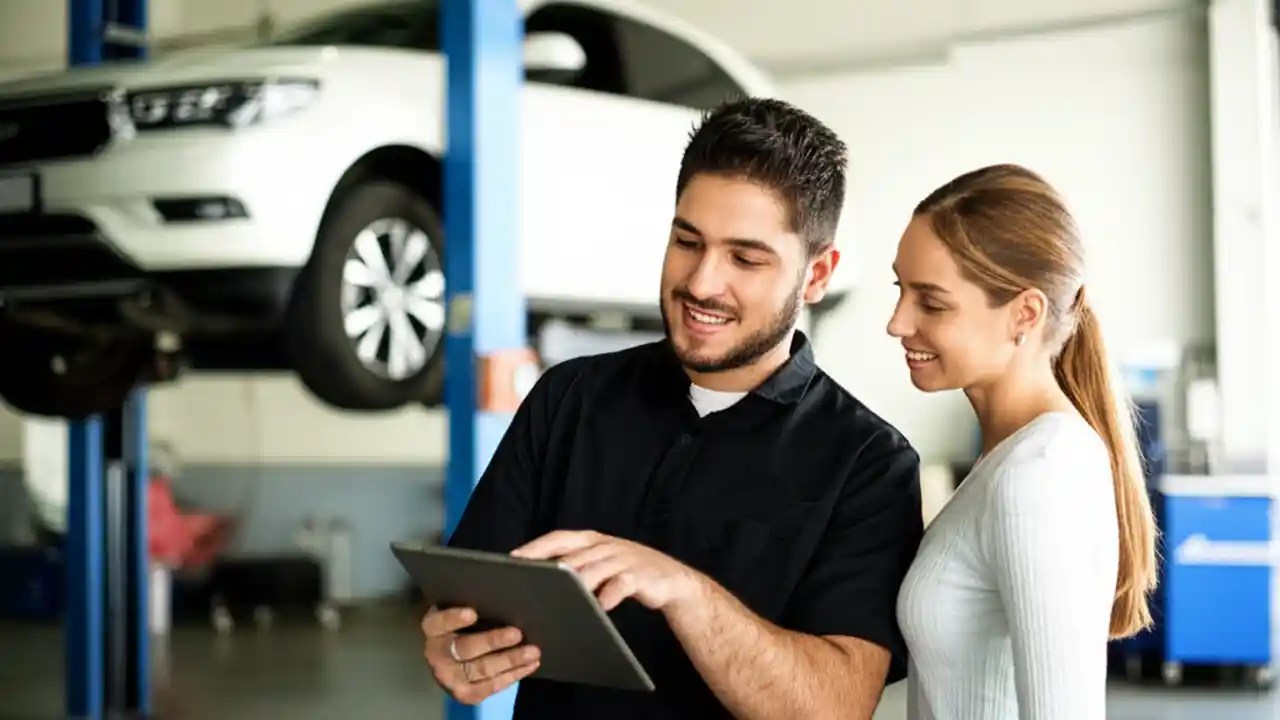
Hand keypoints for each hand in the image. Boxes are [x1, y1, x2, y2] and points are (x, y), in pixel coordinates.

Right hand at [421, 605, 541, 704]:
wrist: (450, 658)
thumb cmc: (462, 625)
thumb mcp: (459, 611)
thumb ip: (474, 605)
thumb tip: (505, 597)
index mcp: (433, 629)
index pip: (440, 622)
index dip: (454, 619)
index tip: (472, 613)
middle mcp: (436, 655)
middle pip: (465, 648)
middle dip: (493, 641)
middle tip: (517, 633)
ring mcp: (449, 678)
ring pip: (482, 669)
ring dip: (510, 660)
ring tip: (533, 652)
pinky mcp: (464, 694)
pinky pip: (491, 686)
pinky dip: (513, 675)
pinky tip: (530, 665)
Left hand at [512, 530, 706, 612]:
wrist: (670, 581)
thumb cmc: (625, 574)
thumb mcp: (599, 566)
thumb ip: (575, 568)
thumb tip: (536, 583)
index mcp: (591, 540)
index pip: (557, 538)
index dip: (534, 547)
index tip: (511, 559)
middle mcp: (605, 545)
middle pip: (572, 553)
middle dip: (549, 567)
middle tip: (526, 582)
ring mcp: (623, 559)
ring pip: (594, 568)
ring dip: (576, 582)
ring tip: (556, 597)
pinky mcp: (641, 575)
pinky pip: (622, 584)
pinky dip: (610, 594)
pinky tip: (599, 607)